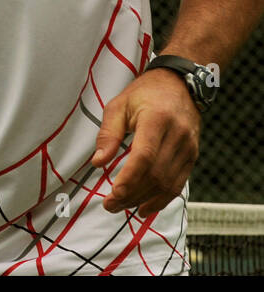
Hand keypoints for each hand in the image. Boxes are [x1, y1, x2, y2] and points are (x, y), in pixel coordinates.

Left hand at [93, 69, 200, 215]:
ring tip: (122, 207)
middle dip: (132, 194)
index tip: (113, 193)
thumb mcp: (118, 105)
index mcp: (157, 119)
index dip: (130, 178)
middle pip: (156, 174)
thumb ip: (108, 134)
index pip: (145, 156)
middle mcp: (177, 135)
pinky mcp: (193, 156)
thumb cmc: (145, 93)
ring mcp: (189, 148)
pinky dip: (162, 199)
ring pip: (168, 183)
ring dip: (144, 199)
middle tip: (110, 205)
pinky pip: (178, 183)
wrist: (179, 84)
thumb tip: (98, 162)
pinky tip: (145, 207)